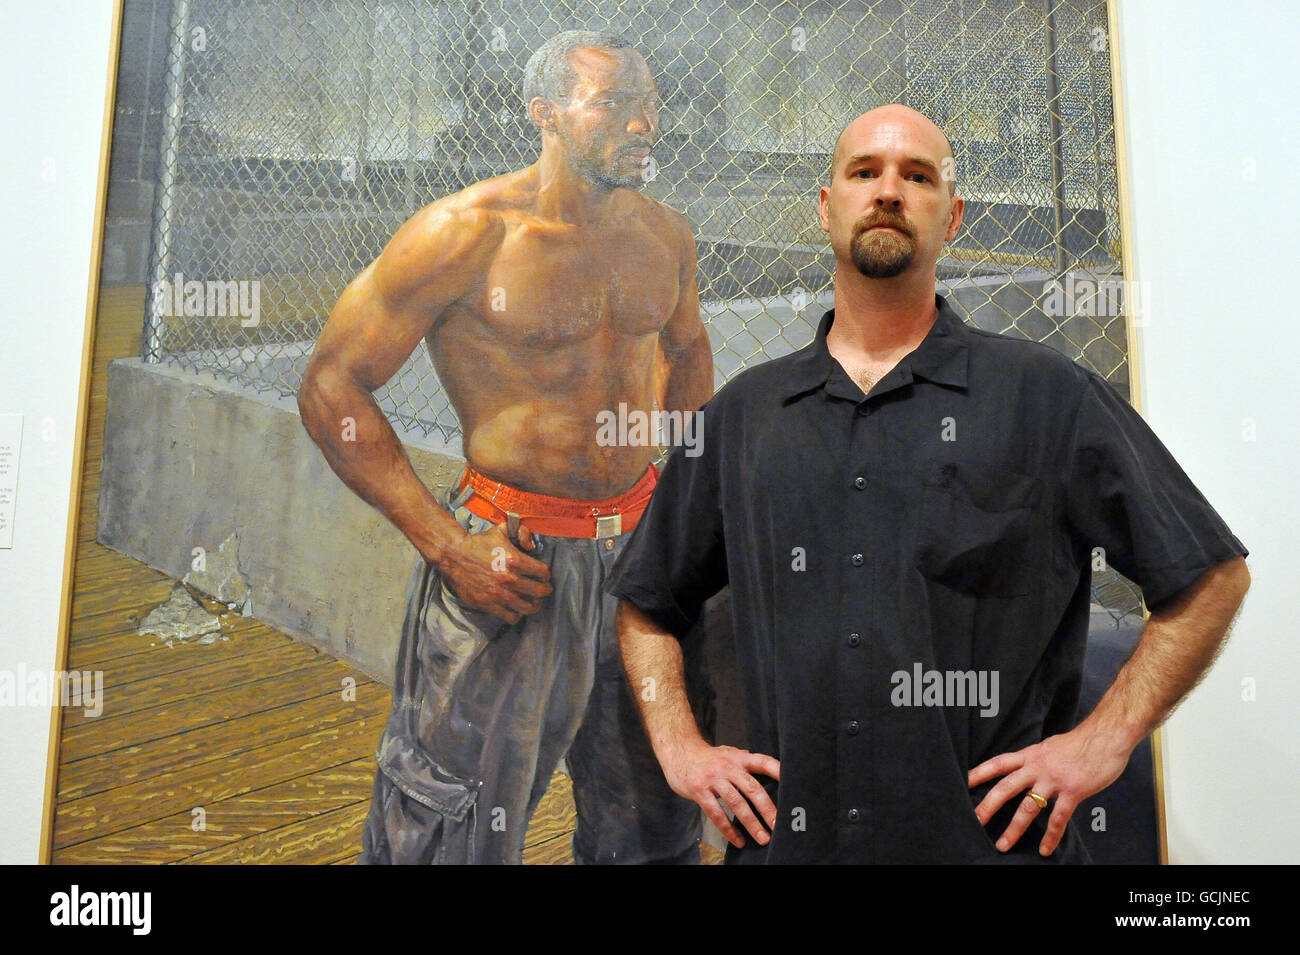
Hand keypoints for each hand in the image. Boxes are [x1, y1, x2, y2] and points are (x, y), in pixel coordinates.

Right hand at [439, 521, 550, 623]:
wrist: (454, 555)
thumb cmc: (479, 542)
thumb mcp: (502, 530)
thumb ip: (522, 532)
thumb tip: (532, 545)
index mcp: (514, 560)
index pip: (543, 572)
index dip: (546, 574)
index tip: (544, 575)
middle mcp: (508, 578)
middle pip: (539, 592)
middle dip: (545, 590)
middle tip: (544, 590)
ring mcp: (498, 594)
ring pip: (528, 607)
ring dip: (534, 605)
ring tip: (534, 602)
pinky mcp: (487, 604)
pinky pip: (510, 616)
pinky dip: (517, 614)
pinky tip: (516, 609)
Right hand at [660, 739, 780, 848]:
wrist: (678, 751)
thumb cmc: (708, 757)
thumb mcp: (728, 753)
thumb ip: (746, 762)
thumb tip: (770, 770)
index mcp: (739, 758)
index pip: (763, 761)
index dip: (778, 771)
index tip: (793, 783)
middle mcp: (728, 767)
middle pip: (752, 788)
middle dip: (767, 809)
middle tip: (778, 825)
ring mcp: (713, 779)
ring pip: (736, 803)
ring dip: (751, 823)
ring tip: (762, 838)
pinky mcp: (699, 791)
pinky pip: (716, 813)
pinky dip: (728, 829)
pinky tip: (738, 840)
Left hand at [968, 725, 1132, 855]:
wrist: (1107, 735)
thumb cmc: (1081, 741)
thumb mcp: (1050, 746)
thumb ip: (1037, 758)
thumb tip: (1028, 766)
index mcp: (1031, 755)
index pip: (999, 763)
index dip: (980, 772)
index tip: (963, 781)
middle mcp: (1038, 767)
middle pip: (1006, 787)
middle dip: (988, 805)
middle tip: (975, 820)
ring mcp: (1054, 780)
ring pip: (1028, 807)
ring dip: (1014, 828)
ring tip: (1003, 844)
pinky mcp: (1073, 791)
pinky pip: (1058, 818)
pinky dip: (1051, 836)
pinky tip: (1045, 849)